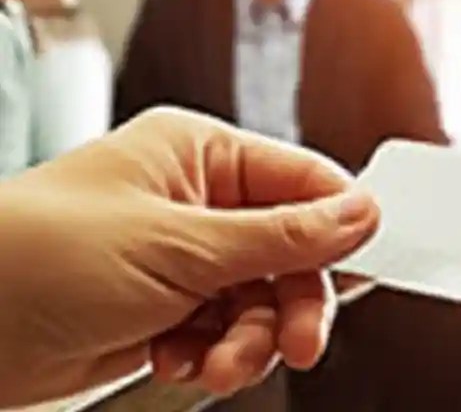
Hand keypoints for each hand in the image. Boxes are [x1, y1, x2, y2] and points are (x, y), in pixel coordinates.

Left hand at [0, 107, 379, 406]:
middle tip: (296, 344)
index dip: (339, 227)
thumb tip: (362, 214)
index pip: (303, 182)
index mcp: (200, 154)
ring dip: (249, 339)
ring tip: (219, 362)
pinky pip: (223, 331)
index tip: (363, 268)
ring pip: (259, 300)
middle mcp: (197, 200)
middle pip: (290, 252)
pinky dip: (212, 353)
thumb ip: (281, 236)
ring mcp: (181, 256)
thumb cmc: (39, 256)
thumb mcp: (179, 245)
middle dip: (289, 303)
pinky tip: (181, 359)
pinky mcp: (163, 307)